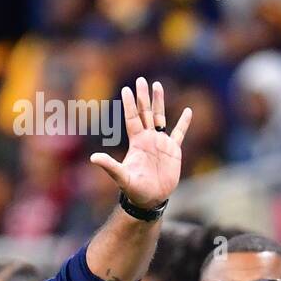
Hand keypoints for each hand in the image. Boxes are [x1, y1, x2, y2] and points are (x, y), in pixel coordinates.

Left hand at [90, 78, 190, 209]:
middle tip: (141, 80)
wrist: (150, 200)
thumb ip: (109, 166)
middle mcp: (148, 139)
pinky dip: (184, 123)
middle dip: (143, 97)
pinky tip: (188, 111)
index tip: (127, 89)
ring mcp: (160, 143)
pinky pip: (179, 133)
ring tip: (158, 86)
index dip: (130, 104)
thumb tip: (93, 158)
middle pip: (145, 113)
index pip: (133, 118)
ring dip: (159, 102)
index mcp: (136, 142)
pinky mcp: (173, 150)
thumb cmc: (134, 190)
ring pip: (160, 117)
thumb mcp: (121, 177)